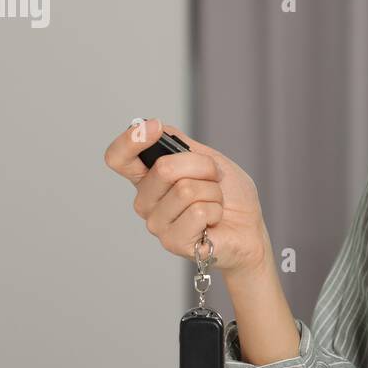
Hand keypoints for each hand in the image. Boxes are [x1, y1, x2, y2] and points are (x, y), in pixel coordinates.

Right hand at [103, 117, 269, 275]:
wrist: (249, 228)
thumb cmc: (229, 196)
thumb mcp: (208, 159)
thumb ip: (181, 145)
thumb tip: (156, 126)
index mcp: (148, 177)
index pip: (118, 157)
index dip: (131, 140)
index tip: (155, 127)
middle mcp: (146, 201)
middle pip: (164, 168)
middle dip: (203, 167)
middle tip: (213, 180)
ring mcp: (156, 223)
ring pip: (186, 190)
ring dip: (212, 192)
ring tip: (214, 203)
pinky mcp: (172, 241)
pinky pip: (198, 211)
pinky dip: (215, 210)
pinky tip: (213, 221)